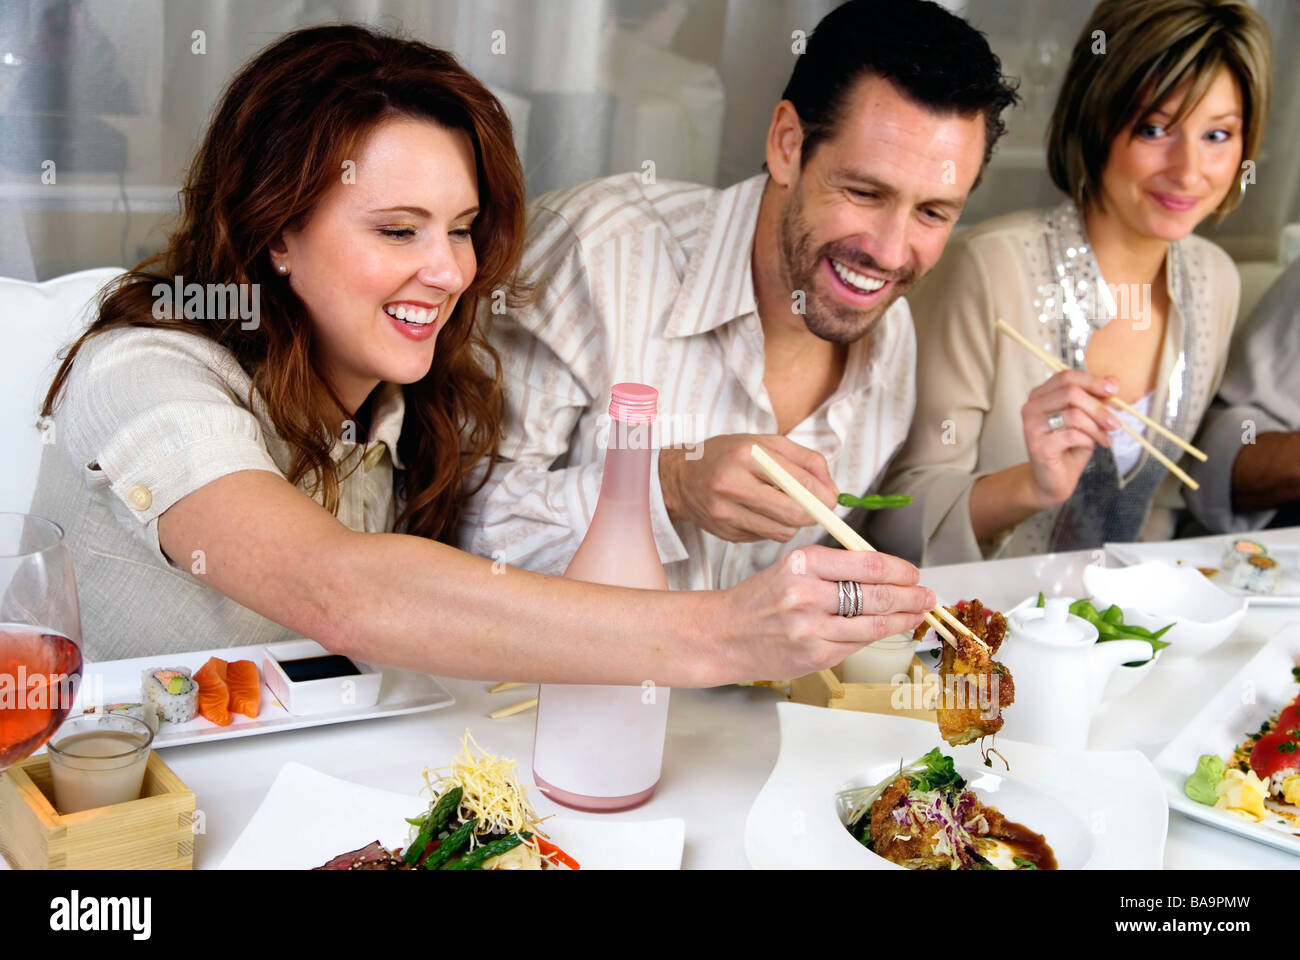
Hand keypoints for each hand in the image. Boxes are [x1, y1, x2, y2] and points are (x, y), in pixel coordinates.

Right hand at [659, 434, 837, 541]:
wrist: (680, 478)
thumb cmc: (728, 455)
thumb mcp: (766, 443)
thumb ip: (804, 461)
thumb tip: (832, 489)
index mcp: (746, 455)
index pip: (799, 483)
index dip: (823, 495)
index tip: (832, 498)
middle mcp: (732, 484)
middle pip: (792, 514)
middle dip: (813, 514)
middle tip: (818, 508)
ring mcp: (726, 512)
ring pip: (782, 531)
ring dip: (794, 523)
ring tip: (786, 506)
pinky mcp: (725, 533)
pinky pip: (765, 538)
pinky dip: (773, 527)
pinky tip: (762, 513)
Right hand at [713, 545, 936, 682]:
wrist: (723, 634)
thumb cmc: (760, 599)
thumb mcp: (792, 569)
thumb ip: (834, 569)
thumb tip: (885, 573)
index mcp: (802, 563)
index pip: (866, 564)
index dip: (898, 569)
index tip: (913, 573)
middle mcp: (807, 594)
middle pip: (876, 594)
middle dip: (910, 595)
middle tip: (928, 594)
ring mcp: (811, 628)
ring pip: (872, 623)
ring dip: (903, 618)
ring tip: (918, 612)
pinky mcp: (814, 656)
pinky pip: (857, 644)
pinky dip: (878, 635)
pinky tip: (890, 628)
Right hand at [1020, 369, 1120, 506]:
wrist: (1053, 480)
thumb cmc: (1069, 447)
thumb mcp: (1086, 419)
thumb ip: (1095, 399)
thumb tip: (1113, 382)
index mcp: (1041, 395)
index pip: (1066, 377)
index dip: (1092, 381)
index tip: (1113, 390)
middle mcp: (1031, 407)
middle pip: (1070, 392)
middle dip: (1098, 408)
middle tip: (1114, 423)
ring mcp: (1031, 426)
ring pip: (1073, 414)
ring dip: (1096, 427)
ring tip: (1105, 438)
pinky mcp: (1037, 445)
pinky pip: (1072, 435)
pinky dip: (1088, 440)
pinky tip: (1092, 446)